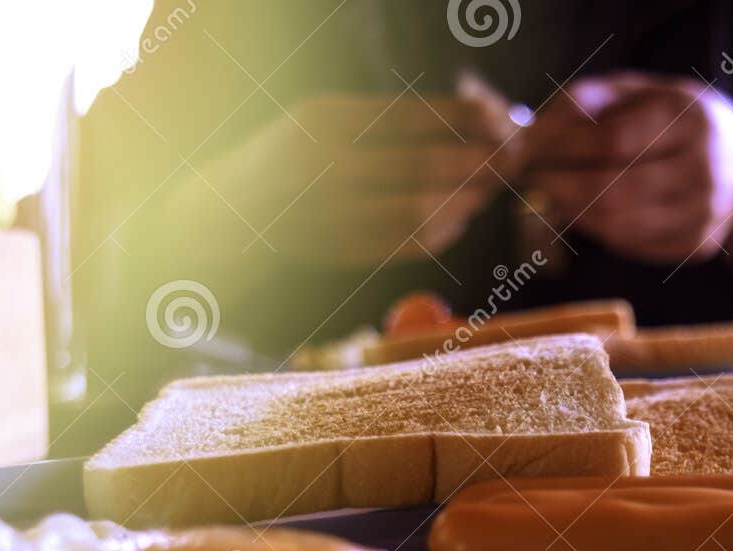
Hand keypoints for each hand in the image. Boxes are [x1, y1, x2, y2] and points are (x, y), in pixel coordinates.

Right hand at [159, 89, 523, 269]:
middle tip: (514, 159)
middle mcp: (321, 166)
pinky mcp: (330, 252)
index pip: (413, 116)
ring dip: (464, 203)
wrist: (218, 211)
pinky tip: (458, 221)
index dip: (468, 121)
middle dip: (479, 163)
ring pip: (414, 213)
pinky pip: (398, 247)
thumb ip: (386, 123)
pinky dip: (437, 235)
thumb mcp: (325, 122)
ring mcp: (324, 214)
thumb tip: (474, 119)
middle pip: (421, 167)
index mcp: (323, 119)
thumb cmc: (289, 157)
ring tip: (489, 191)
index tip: (506, 120)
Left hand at [526, 74, 732, 278]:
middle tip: (531, 179)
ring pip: (618, 227)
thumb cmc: (677, 122)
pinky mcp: (697, 245)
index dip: (560, 149)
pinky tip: (593, 212)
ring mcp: (705, 213)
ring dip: (574, 213)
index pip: (611, 140)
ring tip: (557, 195)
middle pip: (612, 191)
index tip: (525, 150)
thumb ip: (587, 100)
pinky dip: (601, 231)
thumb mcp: (641, 90)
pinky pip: (632, 246)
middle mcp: (706, 167)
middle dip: (558, 187)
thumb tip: (533, 133)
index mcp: (691, 116)